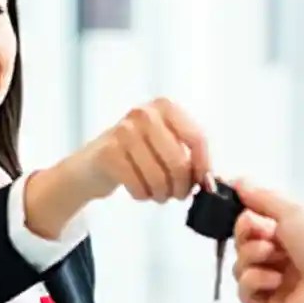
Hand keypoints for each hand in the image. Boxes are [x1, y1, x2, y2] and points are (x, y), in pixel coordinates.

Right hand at [69, 97, 212, 201]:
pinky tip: (140, 190)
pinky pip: (139, 186)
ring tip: (159, 194)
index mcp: (165, 107)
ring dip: (162, 194)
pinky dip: (143, 195)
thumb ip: (189, 156)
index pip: (197, 138)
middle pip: (179, 162)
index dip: (203, 165)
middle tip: (178, 194)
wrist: (92, 164)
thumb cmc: (136, 155)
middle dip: (182, 186)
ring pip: (159, 178)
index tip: (204, 182)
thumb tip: (210, 180)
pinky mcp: (109, 153)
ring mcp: (124, 131)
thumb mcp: (165, 144)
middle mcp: (144, 114)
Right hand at [231, 180, 303, 302]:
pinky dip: (255, 280)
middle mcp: (279, 260)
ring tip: (273, 258)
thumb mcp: (293, 212)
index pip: (252, 225)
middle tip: (265, 236)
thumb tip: (237, 181)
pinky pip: (243, 291)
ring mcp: (272, 286)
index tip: (246, 212)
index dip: (245, 218)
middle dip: (246, 235)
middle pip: (242, 244)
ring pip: (240, 266)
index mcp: (289, 237)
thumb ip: (262, 197)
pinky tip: (275, 280)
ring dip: (252, 256)